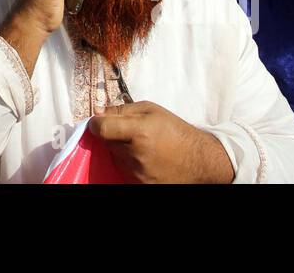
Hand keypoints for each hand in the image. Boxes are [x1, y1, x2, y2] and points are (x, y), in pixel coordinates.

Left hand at [90, 102, 234, 182]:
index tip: (99, 121)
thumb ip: (122, 110)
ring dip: (120, 150)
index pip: (101, 128)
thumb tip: (99, 114)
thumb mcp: (150, 110)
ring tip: (141, 146)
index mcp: (138, 132)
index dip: (96, 123)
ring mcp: (136, 173)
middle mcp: (134, 155)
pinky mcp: (138, 184)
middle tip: (130, 132)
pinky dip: (127, 163)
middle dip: (112, 135)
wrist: (197, 160)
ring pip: (114, 156)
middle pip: (106, 142)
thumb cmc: (174, 130)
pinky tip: (144, 158)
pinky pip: (122, 170)